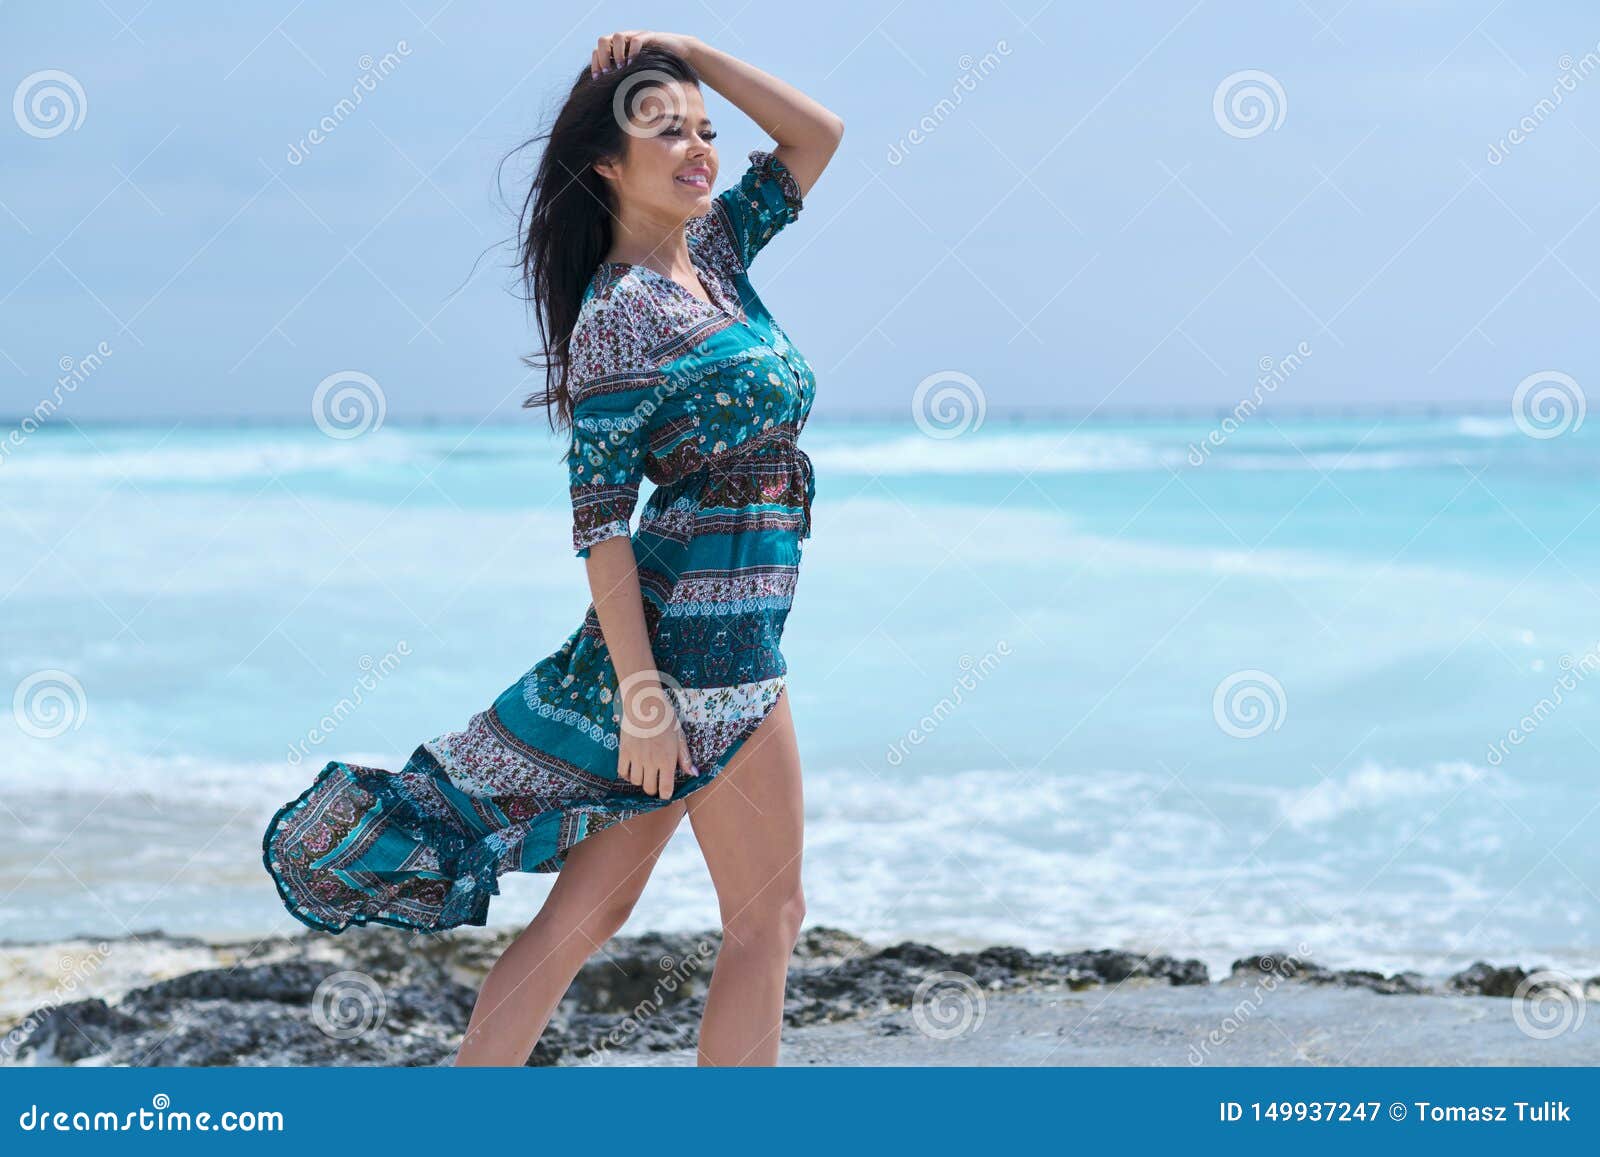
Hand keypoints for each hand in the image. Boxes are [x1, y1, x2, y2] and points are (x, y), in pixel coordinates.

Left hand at [590, 30, 699, 77]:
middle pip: (602, 41)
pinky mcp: (648, 37)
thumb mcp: (638, 78)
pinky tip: (633, 64)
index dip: (595, 64)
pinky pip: (636, 41)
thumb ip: (625, 83)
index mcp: (617, 50)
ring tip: (621, 68)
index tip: (598, 79)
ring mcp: (635, 37)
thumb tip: (611, 105)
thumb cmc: (657, 70)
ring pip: (617, 37)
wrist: (679, 54)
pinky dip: (633, 52)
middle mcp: (624, 41)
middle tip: (608, 74)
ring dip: (616, 53)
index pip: (597, 51)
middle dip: (603, 58)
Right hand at [615, 677, 697, 798]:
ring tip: (644, 772)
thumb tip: (694, 774)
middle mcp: (651, 762)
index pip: (665, 789)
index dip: (666, 794)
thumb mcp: (679, 736)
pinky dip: (626, 774)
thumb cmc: (665, 718)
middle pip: (649, 788)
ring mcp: (636, 758)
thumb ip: (685, 757)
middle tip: (655, 781)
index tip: (666, 791)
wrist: (644, 703)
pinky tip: (632, 767)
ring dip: (640, 780)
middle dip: (653, 789)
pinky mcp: (623, 752)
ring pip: (635, 782)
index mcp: (667, 760)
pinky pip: (622, 772)